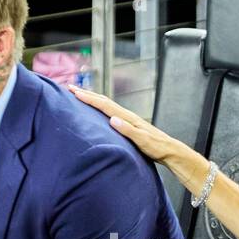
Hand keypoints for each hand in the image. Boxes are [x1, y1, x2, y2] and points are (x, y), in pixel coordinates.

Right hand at [68, 84, 185, 163]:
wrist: (169, 150)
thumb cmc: (156, 147)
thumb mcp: (142, 140)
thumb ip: (128, 130)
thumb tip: (112, 119)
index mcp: (127, 117)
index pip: (104, 105)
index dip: (89, 98)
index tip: (74, 92)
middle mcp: (126, 115)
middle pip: (103, 100)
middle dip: (87, 93)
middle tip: (70, 87)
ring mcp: (128, 119)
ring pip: (106, 104)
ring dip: (92, 98)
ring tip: (79, 94)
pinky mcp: (128, 124)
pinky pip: (109, 112)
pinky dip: (99, 107)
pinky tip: (96, 110)